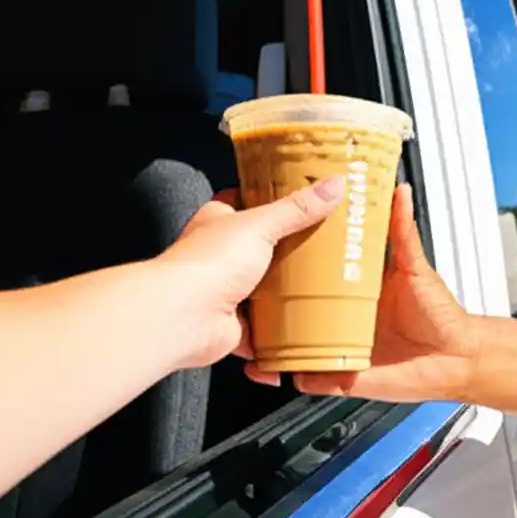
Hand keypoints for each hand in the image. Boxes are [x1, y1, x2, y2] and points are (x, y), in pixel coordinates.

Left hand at [156, 177, 344, 369]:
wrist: (184, 316)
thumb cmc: (204, 264)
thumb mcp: (260, 224)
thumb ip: (297, 208)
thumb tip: (332, 185)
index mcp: (218, 221)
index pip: (244, 201)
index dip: (270, 199)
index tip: (302, 200)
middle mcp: (218, 256)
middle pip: (260, 248)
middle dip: (287, 251)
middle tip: (321, 247)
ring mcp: (225, 291)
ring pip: (262, 289)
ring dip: (284, 292)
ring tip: (318, 286)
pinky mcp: (233, 325)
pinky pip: (261, 329)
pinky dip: (277, 332)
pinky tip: (299, 327)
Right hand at [246, 184, 479, 402]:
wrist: (456, 358)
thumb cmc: (439, 314)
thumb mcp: (414, 266)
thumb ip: (402, 231)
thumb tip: (399, 192)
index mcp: (354, 291)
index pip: (316, 274)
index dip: (293, 262)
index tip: (275, 242)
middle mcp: (343, 320)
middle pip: (297, 310)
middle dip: (273, 303)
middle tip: (254, 286)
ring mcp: (340, 348)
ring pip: (294, 344)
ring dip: (273, 339)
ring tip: (256, 326)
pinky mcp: (343, 376)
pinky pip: (309, 376)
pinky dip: (291, 372)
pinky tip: (277, 364)